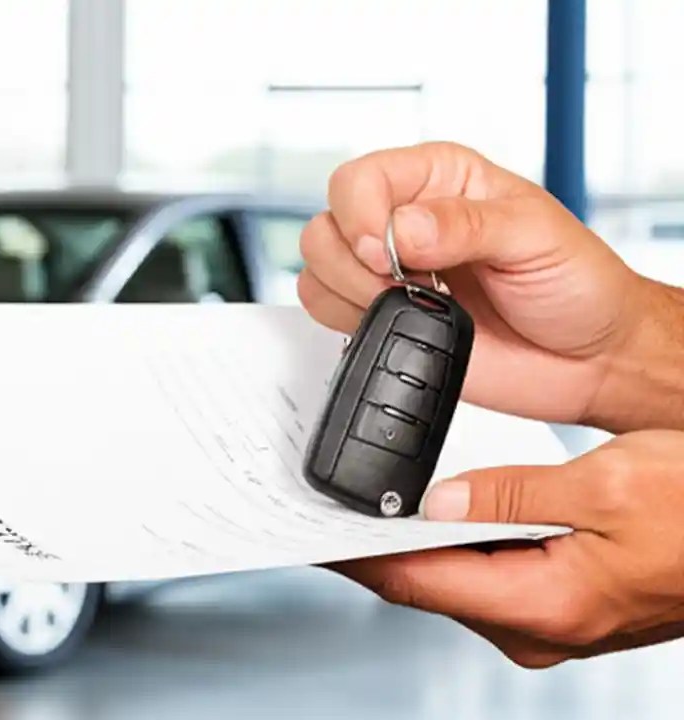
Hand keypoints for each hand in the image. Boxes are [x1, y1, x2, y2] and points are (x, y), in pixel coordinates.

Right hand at [297, 141, 676, 430]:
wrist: (591, 358)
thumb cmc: (578, 285)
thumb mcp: (535, 236)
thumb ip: (465, 224)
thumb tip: (401, 228)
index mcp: (439, 178)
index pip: (359, 179)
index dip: (361, 217)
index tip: (391, 254)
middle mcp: (403, 218)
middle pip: (325, 225)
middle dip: (356, 265)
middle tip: (412, 285)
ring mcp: (386, 271)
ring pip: (317, 268)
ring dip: (355, 296)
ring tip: (417, 306)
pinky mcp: (380, 317)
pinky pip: (325, 310)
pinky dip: (350, 322)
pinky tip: (403, 323)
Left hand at [329, 431, 683, 667]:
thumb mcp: (607, 485)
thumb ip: (511, 493)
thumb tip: (436, 499)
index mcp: (545, 604)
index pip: (414, 583)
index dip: (351, 554)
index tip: (304, 528)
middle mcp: (541, 626)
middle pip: (426, 586)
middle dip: (371, 548)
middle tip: (320, 503)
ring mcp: (552, 620)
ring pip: (455, 581)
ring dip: (410, 546)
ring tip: (362, 502)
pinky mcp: (565, 603)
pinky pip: (488, 576)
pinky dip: (453, 547)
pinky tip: (431, 515)